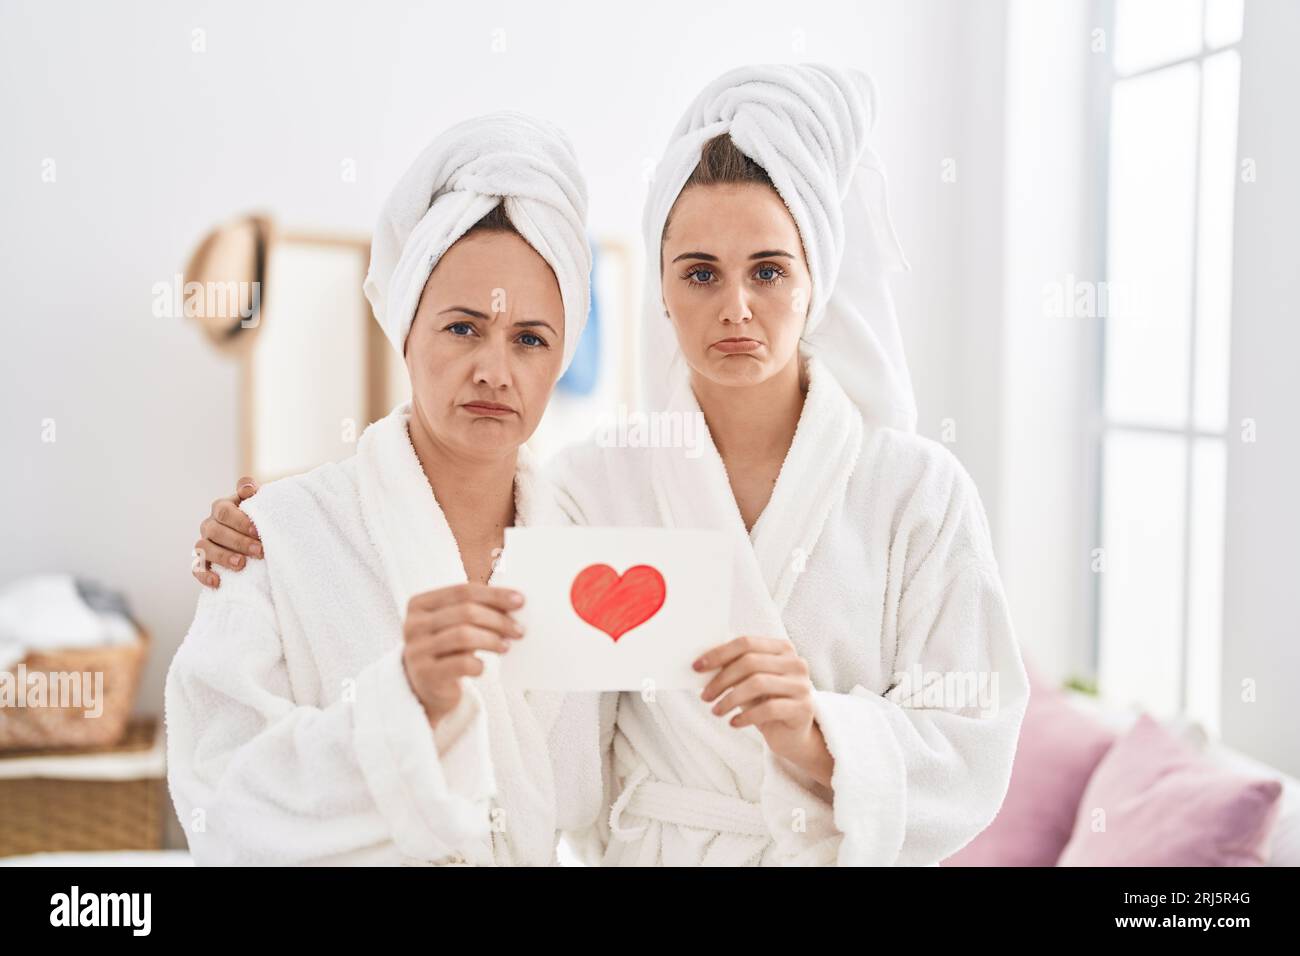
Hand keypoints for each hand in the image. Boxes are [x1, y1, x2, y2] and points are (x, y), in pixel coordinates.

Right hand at [191, 477, 261, 588]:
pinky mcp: (202, 561)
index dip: (240, 521)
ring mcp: (204, 543)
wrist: (255, 537)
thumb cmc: (257, 517)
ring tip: (241, 565)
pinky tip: (217, 582)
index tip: (257, 531)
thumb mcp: (257, 501)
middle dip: (238, 542)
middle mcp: (210, 524)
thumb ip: (250, 490)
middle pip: (215, 531)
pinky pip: (196, 568)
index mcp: (222, 507)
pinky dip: (204, 575)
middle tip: (259, 551)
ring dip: (222, 557)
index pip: (224, 511)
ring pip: (204, 548)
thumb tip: (248, 488)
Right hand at [402, 583, 525, 727]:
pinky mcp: (426, 675)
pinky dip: (479, 664)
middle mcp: (413, 625)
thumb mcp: (454, 625)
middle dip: (498, 620)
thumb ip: (475, 609)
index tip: (520, 601)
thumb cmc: (447, 649)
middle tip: (519, 630)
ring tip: (506, 646)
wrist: (426, 687)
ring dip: (492, 640)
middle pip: (466, 612)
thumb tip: (515, 602)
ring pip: (464, 636)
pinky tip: (483, 667)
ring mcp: (416, 650)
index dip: (494, 594)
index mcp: (419, 604)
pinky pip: (462, 664)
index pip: (462, 591)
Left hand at [695, 636, 832, 786]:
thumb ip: (734, 667)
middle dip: (721, 679)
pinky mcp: (803, 709)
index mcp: (782, 648)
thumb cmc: (766, 701)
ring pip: (758, 684)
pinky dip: (746, 716)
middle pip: (750, 662)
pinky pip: (769, 709)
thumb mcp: (750, 681)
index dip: (719, 653)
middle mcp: (796, 662)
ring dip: (730, 699)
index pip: (746, 642)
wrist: (793, 733)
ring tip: (716, 711)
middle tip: (704, 696)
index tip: (697, 667)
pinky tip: (733, 722)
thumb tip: (702, 662)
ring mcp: (802, 685)